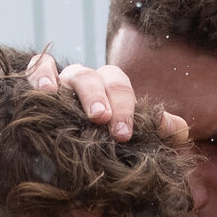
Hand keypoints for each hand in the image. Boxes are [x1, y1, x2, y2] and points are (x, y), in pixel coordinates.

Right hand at [26, 51, 188, 144]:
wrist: (63, 150)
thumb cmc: (100, 140)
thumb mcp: (129, 137)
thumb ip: (155, 131)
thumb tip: (179, 130)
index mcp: (109, 90)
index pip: (120, 87)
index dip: (124, 107)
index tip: (123, 135)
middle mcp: (86, 81)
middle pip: (96, 77)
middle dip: (101, 98)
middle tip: (102, 121)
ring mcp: (62, 80)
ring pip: (71, 72)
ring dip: (75, 88)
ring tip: (74, 107)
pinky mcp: (37, 82)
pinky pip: (39, 66)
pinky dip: (41, 73)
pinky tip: (43, 92)